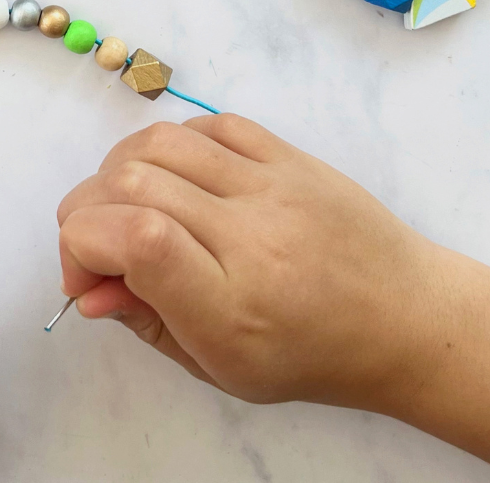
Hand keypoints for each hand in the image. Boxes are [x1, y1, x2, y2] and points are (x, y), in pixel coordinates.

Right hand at [57, 115, 489, 481]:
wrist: (406, 316)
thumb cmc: (309, 356)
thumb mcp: (219, 367)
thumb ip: (146, 322)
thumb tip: (86, 289)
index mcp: (232, 307)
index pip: (135, 239)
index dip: (83, 245)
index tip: (85, 275)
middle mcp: (252, 237)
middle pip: (133, 183)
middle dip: (86, 210)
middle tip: (96, 243)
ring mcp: (274, 186)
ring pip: (162, 142)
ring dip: (119, 169)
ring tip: (126, 202)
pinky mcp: (290, 155)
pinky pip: (210, 122)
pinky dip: (171, 143)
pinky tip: (173, 174)